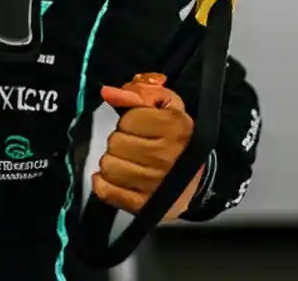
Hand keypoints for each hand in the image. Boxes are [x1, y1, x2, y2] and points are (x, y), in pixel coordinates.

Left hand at [93, 72, 202, 218]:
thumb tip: (108, 92)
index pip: (129, 119)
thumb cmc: (177, 140)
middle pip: (115, 142)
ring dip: (114, 162)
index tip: (142, 126)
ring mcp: (152, 184)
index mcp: (175, 130)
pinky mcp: (141, 205)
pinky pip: (105, 190)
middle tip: (136, 145)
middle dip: (121, 140)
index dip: (130, 120)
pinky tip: (119, 178)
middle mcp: (165, 158)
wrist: (193, 181)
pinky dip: (105, 183)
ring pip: (108, 165)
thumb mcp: (167, 107)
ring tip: (130, 161)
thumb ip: (140, 93)